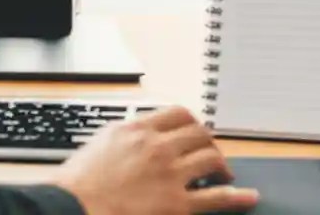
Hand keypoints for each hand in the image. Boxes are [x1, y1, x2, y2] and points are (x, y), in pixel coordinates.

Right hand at [52, 106, 258, 214]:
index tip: (195, 131)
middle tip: (209, 153)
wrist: (72, 208)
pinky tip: (247, 195)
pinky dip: (236, 196)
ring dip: (221, 165)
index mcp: (137, 129)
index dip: (192, 123)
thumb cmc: (78, 183)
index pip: (178, 114)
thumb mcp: (99, 143)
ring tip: (222, 173)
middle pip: (200, 134)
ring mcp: (170, 175)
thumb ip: (124, 134)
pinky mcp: (177, 204)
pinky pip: (216, 197)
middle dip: (209, 143)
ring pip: (212, 158)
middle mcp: (157, 147)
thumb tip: (138, 132)